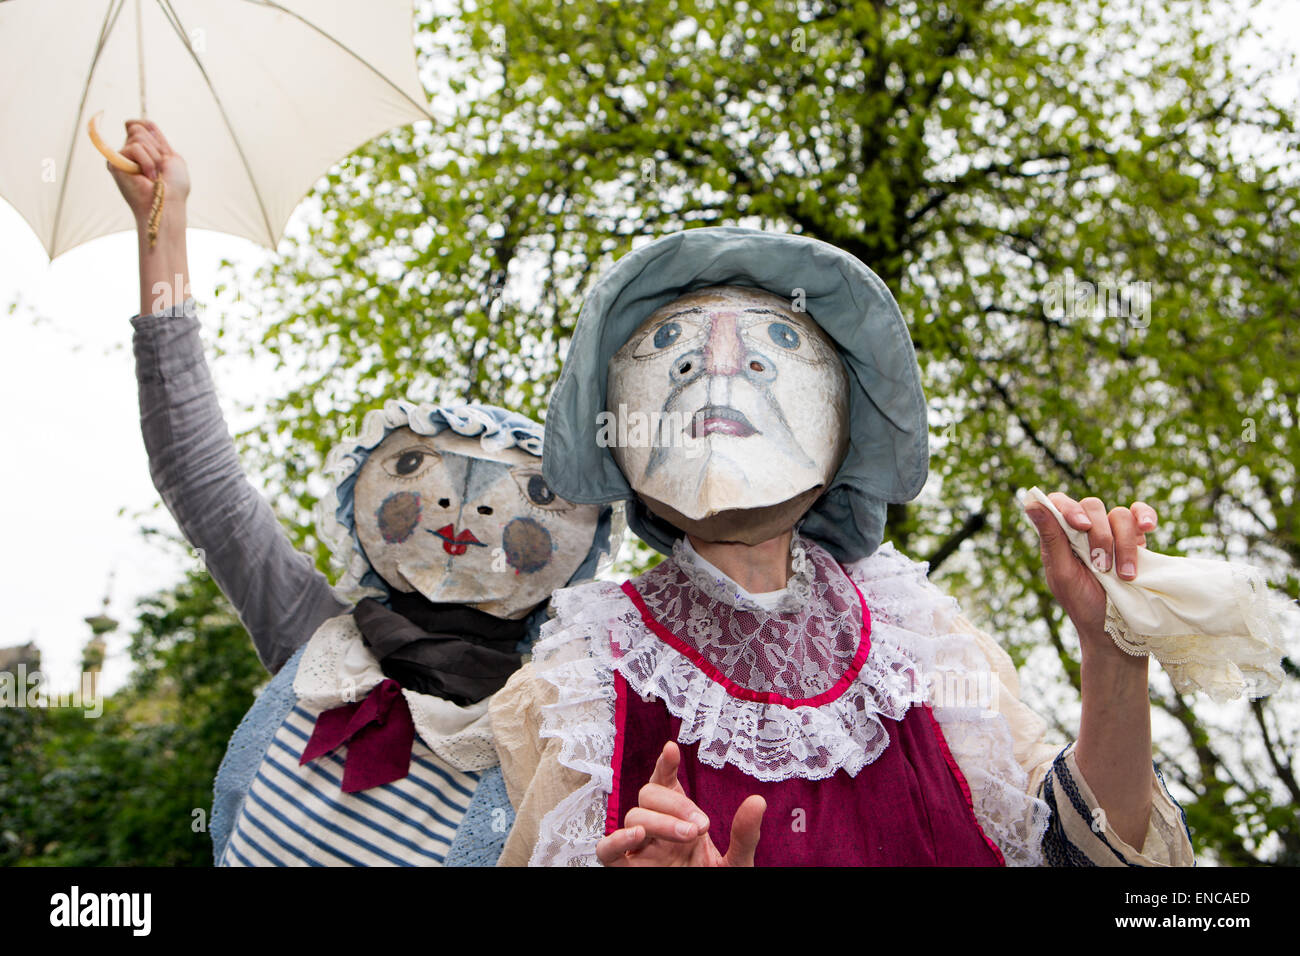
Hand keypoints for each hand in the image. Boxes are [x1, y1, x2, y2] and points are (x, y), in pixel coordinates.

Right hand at [106, 119, 190, 221]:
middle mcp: (129, 152)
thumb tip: (132, 123)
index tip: (163, 155)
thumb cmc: (174, 186)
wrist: (168, 203)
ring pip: (137, 136)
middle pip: (138, 128)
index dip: (154, 135)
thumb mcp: (171, 156)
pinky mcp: (114, 163)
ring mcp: (120, 157)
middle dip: (156, 148)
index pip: (142, 124)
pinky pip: (134, 147)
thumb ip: (155, 138)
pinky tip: (146, 177)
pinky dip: (147, 161)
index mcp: (143, 150)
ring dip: (154, 157)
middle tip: (159, 169)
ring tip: (153, 175)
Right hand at [595, 741, 765, 866]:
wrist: (710, 909)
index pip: (664, 783)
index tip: (671, 750)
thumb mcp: (736, 861)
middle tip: (701, 825)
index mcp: (679, 820)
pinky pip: (606, 852)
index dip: (664, 765)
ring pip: (633, 817)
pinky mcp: (627, 870)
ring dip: (660, 821)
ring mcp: (640, 850)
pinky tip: (637, 836)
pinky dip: (616, 840)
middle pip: (648, 795)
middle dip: (675, 804)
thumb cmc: (715, 883)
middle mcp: (657, 831)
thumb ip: (744, 835)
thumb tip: (758, 801)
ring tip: (689, 835)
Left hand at [1024, 492, 1157, 641]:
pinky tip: (1148, 528)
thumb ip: (1051, 538)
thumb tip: (1031, 503)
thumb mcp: (1063, 573)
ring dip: (1124, 545)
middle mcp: (1084, 529)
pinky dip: (1145, 516)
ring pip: (1119, 514)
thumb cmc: (1082, 603)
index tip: (1080, 527)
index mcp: (1060, 535)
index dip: (1069, 507)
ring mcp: (1111, 532)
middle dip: (1099, 537)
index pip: (1059, 502)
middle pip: (1092, 506)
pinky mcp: (1136, 538)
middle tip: (1102, 567)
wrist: (1115, 628)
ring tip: (1125, 575)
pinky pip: (1140, 514)